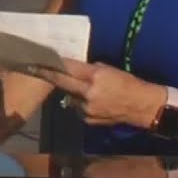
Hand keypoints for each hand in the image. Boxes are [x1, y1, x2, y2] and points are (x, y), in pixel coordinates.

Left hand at [34, 59, 165, 128]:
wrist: (142, 106)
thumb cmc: (128, 83)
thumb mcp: (109, 69)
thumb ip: (89, 69)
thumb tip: (73, 68)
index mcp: (95, 77)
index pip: (68, 68)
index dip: (54, 64)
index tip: (40, 59)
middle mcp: (88, 93)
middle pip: (62, 82)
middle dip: (49, 75)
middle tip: (34, 68)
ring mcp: (86, 108)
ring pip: (69, 95)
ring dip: (70, 90)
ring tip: (78, 86)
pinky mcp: (87, 119)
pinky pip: (77, 106)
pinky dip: (79, 101)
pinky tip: (89, 99)